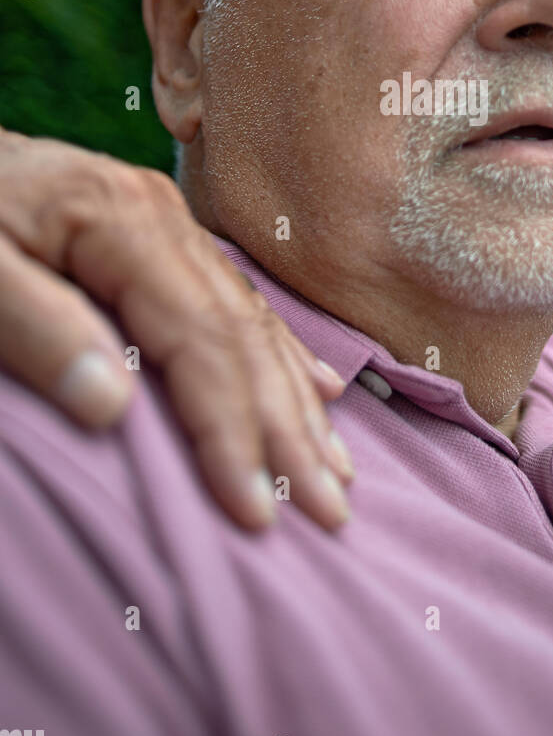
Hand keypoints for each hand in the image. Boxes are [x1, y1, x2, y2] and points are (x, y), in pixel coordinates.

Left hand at [0, 127, 353, 531]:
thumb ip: (35, 326)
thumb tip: (111, 407)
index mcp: (124, 222)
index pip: (200, 341)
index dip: (231, 429)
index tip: (255, 511)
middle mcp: (164, 223)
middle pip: (242, 337)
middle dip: (286, 430)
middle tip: (327, 513)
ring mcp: (168, 228)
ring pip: (252, 324)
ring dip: (294, 403)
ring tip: (334, 472)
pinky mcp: (160, 240)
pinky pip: (238, 304)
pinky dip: (281, 356)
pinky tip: (316, 390)